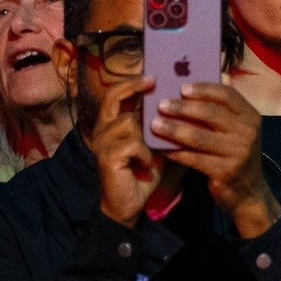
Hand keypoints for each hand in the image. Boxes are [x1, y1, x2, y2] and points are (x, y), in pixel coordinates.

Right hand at [91, 76, 163, 227]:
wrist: (129, 204)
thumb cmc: (143, 171)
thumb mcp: (153, 143)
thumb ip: (158, 124)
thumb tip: (179, 103)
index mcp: (111, 124)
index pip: (114, 95)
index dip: (131, 83)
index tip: (152, 76)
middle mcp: (101, 130)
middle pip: (113, 98)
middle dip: (134, 88)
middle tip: (154, 82)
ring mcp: (101, 143)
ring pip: (129, 122)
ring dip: (147, 136)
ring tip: (153, 151)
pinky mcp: (106, 157)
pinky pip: (133, 144)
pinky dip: (145, 154)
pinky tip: (147, 165)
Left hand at [150, 75, 279, 238]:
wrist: (247, 191)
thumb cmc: (236, 153)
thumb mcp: (239, 128)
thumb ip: (228, 104)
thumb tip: (220, 73)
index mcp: (250, 116)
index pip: (227, 95)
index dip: (204, 89)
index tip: (182, 87)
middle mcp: (247, 132)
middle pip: (211, 114)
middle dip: (183, 107)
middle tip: (161, 104)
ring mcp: (238, 153)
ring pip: (199, 137)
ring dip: (174, 129)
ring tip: (154, 124)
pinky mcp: (225, 171)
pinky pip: (194, 158)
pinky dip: (175, 151)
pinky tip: (161, 147)